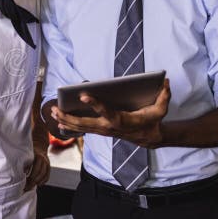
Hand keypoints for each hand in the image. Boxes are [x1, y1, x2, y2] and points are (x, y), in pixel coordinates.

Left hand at [25, 149, 49, 190]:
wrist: (39, 146)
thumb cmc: (28, 151)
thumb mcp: (25, 154)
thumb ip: (23, 162)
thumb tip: (17, 174)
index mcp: (38, 156)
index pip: (36, 170)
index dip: (30, 178)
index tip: (23, 183)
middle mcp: (44, 160)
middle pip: (40, 174)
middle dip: (32, 182)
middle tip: (25, 188)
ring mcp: (47, 164)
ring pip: (44, 176)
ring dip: (37, 183)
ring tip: (29, 187)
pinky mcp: (49, 168)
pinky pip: (47, 177)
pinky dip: (42, 182)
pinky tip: (36, 184)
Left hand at [51, 79, 170, 147]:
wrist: (149, 138)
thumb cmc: (152, 120)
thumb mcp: (161, 109)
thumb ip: (163, 95)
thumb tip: (165, 81)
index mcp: (120, 120)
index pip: (105, 111)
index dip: (94, 104)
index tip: (83, 95)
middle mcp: (108, 127)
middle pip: (84, 123)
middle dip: (68, 116)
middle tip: (56, 108)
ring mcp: (102, 130)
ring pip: (80, 127)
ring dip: (65, 120)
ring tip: (52, 112)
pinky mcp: (100, 130)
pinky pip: (82, 129)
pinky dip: (70, 125)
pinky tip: (59, 120)